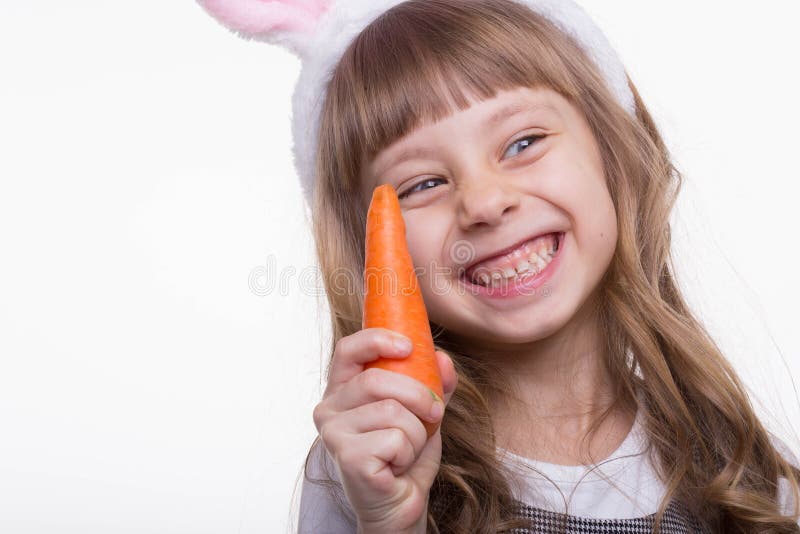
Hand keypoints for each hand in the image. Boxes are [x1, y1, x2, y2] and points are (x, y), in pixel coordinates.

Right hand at [312, 327, 457, 532]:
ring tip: (407, 449)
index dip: (376, 340)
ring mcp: (333, 434)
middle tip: (435, 413)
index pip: (348, 350)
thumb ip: (433, 383)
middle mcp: (328, 409)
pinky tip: (397, 466)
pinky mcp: (347, 457)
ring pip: (392, 412)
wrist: (400, 505)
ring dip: (416, 433)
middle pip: (377, 380)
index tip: (408, 345)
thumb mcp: (422, 412)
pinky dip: (409, 453)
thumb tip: (442, 358)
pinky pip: (395, 439)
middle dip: (418, 395)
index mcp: (341, 391)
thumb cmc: (404, 457)